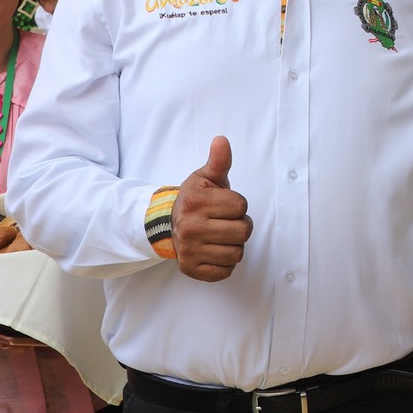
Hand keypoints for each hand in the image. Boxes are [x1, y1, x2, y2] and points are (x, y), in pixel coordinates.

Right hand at [174, 136, 251, 282]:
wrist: (169, 224)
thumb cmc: (195, 199)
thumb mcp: (205, 178)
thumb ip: (218, 161)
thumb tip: (222, 140)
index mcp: (195, 202)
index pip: (241, 206)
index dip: (238, 204)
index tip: (224, 204)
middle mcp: (190, 227)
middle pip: (243, 231)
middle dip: (239, 225)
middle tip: (225, 221)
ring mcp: (190, 251)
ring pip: (237, 253)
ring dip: (234, 244)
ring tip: (220, 236)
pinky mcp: (191, 269)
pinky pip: (226, 271)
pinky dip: (225, 263)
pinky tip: (214, 250)